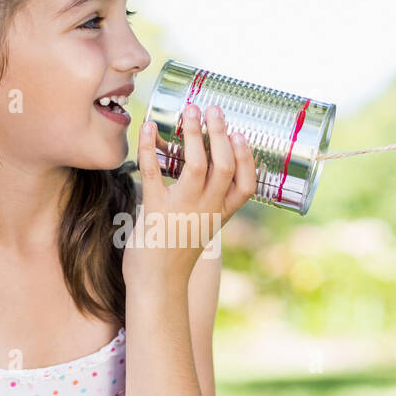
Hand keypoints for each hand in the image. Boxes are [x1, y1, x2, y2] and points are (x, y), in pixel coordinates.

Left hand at [123, 103, 256, 288]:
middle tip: (214, 109)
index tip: (241, 135)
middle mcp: (206, 210)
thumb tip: (192, 163)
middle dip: (220, 135)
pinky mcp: (155, 211)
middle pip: (223, 167)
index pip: (246, 186)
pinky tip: (149, 126)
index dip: (247, 158)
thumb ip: (204, 201)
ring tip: (190, 110)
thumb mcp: (199, 226)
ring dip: (193, 134)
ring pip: (195, 166)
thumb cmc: (175, 252)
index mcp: (220, 215)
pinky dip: (149, 146)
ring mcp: (182, 210)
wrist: (156, 286)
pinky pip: (153, 173)